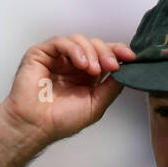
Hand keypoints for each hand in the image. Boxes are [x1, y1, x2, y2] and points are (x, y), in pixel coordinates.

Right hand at [0, 34, 136, 143]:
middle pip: (95, 45)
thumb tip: (127, 71)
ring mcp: (57, 58)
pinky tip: (81, 64)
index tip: (131, 57)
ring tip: (93, 70)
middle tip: (112, 65)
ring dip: (91, 52)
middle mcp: (72, 64)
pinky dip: (74, 49)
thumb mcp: (96, 104)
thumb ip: (111, 87)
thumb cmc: (60, 120)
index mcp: (85, 76)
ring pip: (79, 40)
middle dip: (107, 53)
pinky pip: (61, 42)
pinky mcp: (42, 53)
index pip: (104, 56)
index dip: (118, 52)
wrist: (36, 125)